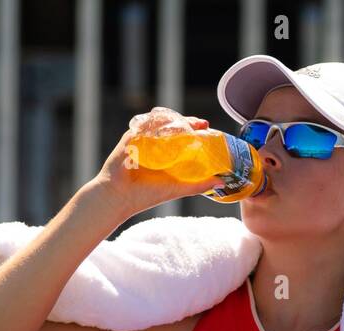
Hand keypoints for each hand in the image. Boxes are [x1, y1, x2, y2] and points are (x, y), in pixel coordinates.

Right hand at [87, 112, 223, 217]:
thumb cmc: (146, 195)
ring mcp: (142, 139)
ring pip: (159, 122)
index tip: (207, 125)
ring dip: (173, 119)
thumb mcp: (178, 188)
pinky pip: (143, 124)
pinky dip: (154, 122)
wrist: (120, 197)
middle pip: (172, 125)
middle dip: (187, 121)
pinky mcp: (130, 137)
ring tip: (186, 124)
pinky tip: (166, 124)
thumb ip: (199, 185)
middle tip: (201, 123)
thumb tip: (223, 182)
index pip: (182, 134)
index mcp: (165, 153)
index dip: (194, 128)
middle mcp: (154, 144)